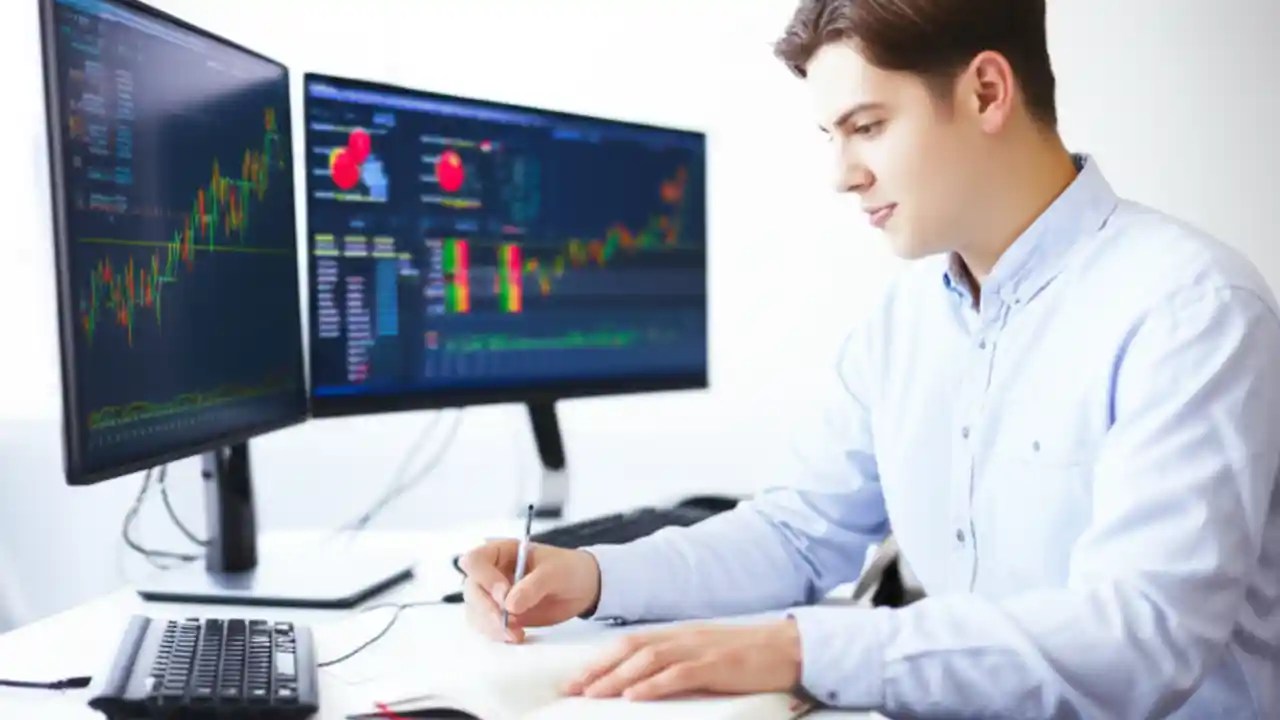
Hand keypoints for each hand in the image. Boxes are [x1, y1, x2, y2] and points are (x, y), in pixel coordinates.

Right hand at [458, 540, 600, 642]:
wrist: (582, 587)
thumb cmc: (567, 569)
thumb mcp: (554, 572)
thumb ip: (533, 586)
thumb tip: (510, 605)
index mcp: (502, 551)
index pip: (475, 560)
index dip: (484, 578)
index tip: (504, 594)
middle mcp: (492, 572)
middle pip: (472, 590)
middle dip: (487, 609)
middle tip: (508, 623)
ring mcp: (494, 595)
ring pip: (475, 611)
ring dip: (491, 626)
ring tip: (515, 634)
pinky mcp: (500, 615)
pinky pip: (486, 626)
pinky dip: (496, 634)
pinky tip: (515, 636)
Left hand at [561, 620, 803, 701]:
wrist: (789, 647)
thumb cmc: (749, 656)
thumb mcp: (706, 653)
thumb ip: (677, 662)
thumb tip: (644, 681)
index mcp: (678, 634)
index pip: (629, 643)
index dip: (600, 660)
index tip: (576, 679)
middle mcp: (683, 636)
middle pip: (630, 649)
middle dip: (598, 669)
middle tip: (571, 689)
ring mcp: (699, 649)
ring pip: (647, 660)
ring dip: (617, 678)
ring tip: (593, 694)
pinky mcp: (716, 665)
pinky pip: (678, 674)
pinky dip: (653, 685)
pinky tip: (635, 696)